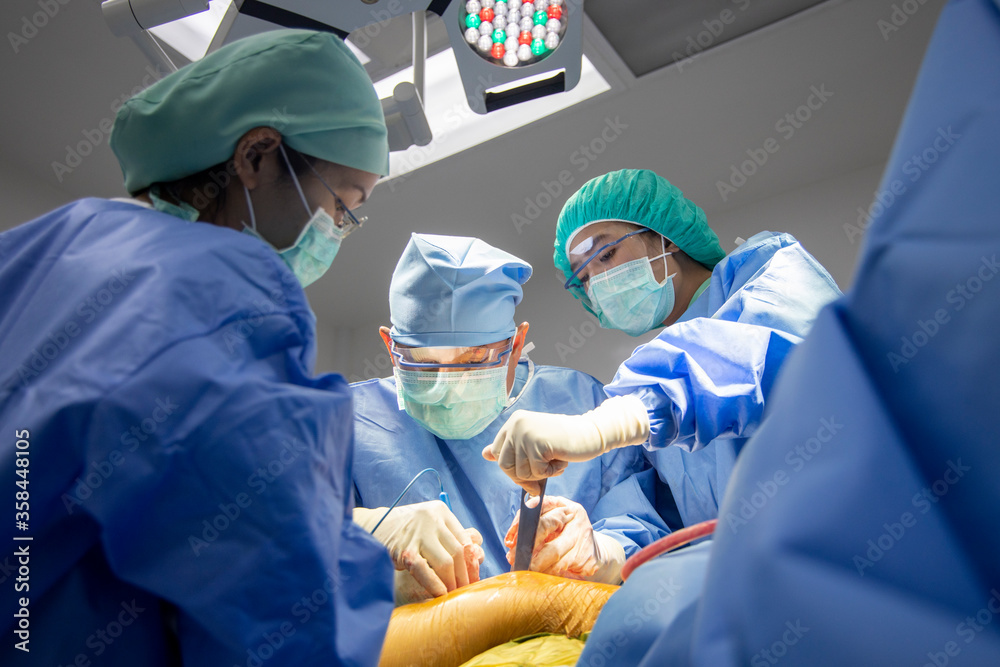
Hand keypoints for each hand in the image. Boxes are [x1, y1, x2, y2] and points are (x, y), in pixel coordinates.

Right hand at [354, 501, 484, 597]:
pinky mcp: (405, 549)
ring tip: (453, 595)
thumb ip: (450, 537)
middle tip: (466, 590)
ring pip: (447, 562)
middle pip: (459, 552)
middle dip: (465, 575)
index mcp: (441, 511)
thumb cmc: (404, 529)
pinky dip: (435, 584)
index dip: (473, 561)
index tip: (474, 577)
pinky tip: (440, 594)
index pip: (466, 539)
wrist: (371, 526)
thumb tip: (479, 556)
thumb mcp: (429, 525)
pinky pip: (425, 570)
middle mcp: (432, 519)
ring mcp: (418, 533)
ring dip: (453, 582)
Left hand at [483, 395, 649, 494]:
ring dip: (541, 474)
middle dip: (524, 476)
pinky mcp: (537, 444)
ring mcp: (525, 433)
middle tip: (544, 471)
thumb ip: (511, 448)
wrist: (590, 433)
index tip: (530, 469)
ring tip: (555, 459)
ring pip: (521, 473)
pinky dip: (551, 473)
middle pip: (505, 466)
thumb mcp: (533, 442)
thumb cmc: (563, 441)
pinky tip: (561, 460)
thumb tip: (485, 454)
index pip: (497, 454)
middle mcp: (516, 424)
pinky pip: (537, 473)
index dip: (513, 468)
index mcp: (513, 422)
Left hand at [504, 495, 624, 583]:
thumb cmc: (567, 539)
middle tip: (514, 559)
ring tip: (524, 570)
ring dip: (534, 563)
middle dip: (526, 544)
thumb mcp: (553, 528)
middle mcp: (574, 516)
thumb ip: (534, 531)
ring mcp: (583, 536)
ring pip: (552, 551)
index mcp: (563, 505)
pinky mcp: (588, 558)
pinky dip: (547, 574)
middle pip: (545, 525)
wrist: (596, 554)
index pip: (538, 506)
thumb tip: (511, 547)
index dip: (520, 522)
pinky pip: (561, 568)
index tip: (509, 541)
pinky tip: (540, 577)